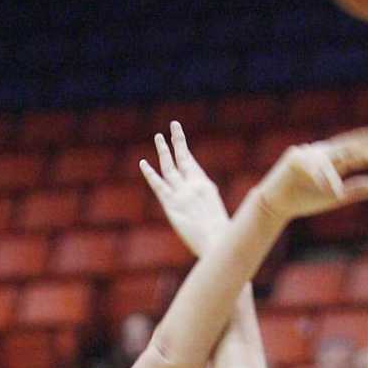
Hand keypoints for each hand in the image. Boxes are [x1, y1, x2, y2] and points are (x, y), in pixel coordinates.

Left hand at [139, 123, 228, 256]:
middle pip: (183, 158)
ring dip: (163, 150)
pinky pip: (158, 185)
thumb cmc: (224, 236)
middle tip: (174, 125)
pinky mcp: (171, 204)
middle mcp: (194, 185)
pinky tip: (143, 163)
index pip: (193, 167)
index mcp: (207, 187)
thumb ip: (211, 208)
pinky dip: (150, 174)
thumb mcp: (220, 216)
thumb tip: (212, 209)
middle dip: (178, 140)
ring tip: (158, 136)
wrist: (219, 242)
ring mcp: (182, 193)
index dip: (185, 153)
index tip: (180, 144)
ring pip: (169, 167)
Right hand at [257, 128, 367, 224]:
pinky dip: (318, 177)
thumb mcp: (335, 197)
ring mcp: (309, 153)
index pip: (356, 155)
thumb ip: (356, 190)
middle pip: (349, 149)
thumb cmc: (304, 200)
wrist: (276, 205)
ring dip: (340, 169)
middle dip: (367, 147)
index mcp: (333, 163)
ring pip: (330, 159)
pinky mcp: (294, 158)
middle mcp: (324, 154)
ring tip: (344, 183)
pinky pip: (311, 167)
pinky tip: (324, 188)